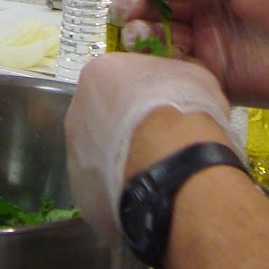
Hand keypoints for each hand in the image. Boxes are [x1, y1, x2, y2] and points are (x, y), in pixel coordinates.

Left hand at [65, 53, 232, 241]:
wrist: (178, 165)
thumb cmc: (184, 112)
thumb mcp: (192, 76)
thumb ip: (172, 76)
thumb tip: (175, 84)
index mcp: (98, 74)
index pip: (115, 78)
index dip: (141, 93)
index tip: (160, 104)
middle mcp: (77, 112)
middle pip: (101, 117)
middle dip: (125, 127)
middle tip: (156, 139)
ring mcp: (75, 156)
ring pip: (99, 156)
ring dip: (120, 161)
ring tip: (155, 170)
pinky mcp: (84, 194)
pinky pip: (103, 189)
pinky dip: (122, 191)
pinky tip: (147, 193)